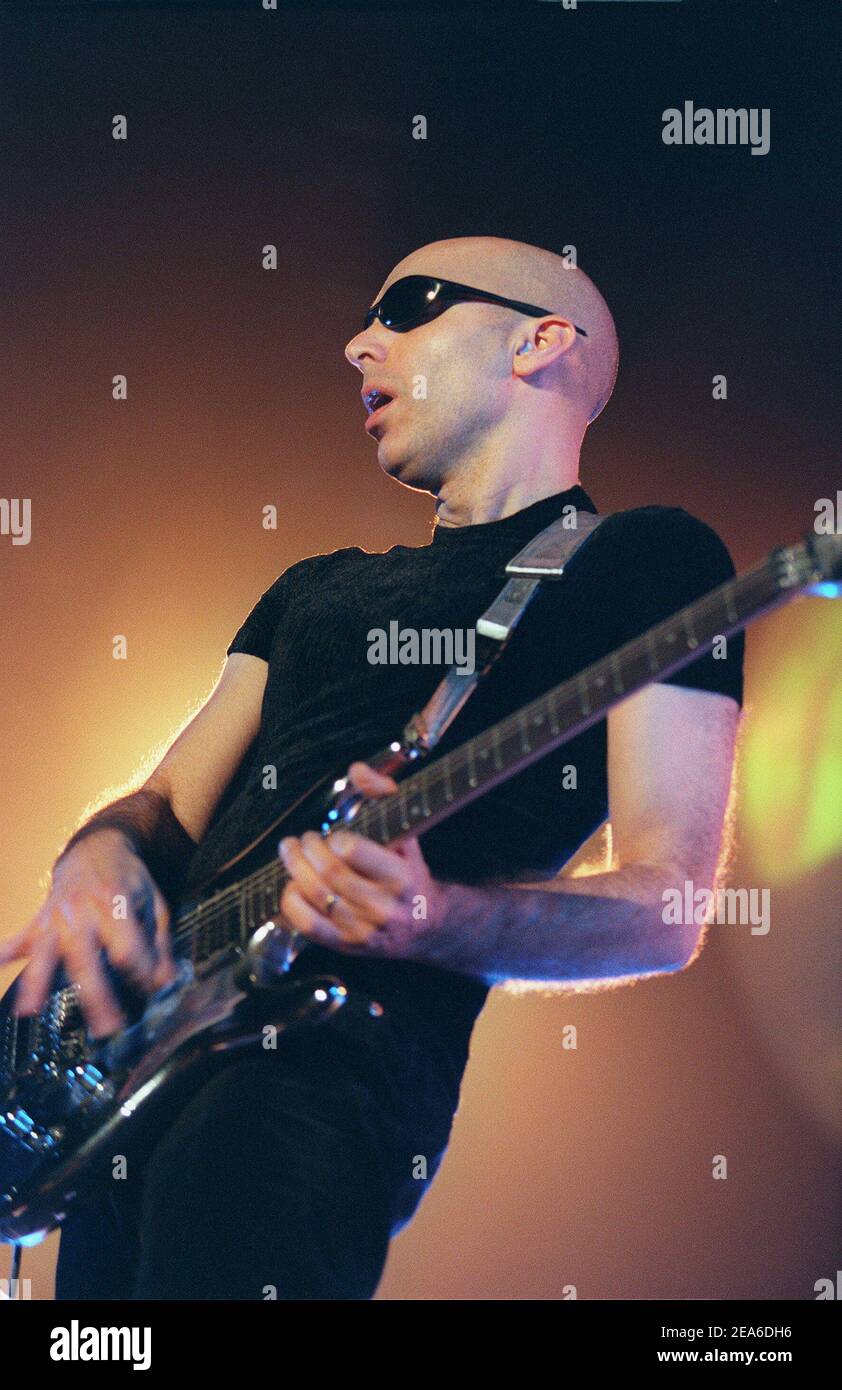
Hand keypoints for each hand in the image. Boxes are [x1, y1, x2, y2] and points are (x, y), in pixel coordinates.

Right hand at [0, 829, 177, 1036]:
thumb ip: (160, 946)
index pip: (126, 950)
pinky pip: (20, 940)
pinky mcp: (40, 921)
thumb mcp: (155, 906)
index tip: (149, 988)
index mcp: (116, 905)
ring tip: (29, 1010)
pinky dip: (5, 953)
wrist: (97, 849)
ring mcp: (56, 917)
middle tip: (106, 1027)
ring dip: (38, 983)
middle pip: (86, 959)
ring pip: (45, 954)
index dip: (139, 973)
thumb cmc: (129, 880)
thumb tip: (166, 982)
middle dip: (96, 996)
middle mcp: (82, 912)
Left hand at [277, 761, 447, 959]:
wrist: (425, 925)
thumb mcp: (406, 832)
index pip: (355, 853)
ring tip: (291, 851)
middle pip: (330, 873)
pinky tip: (292, 884)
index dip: (336, 840)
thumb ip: (382, 796)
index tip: (334, 835)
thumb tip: (357, 771)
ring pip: (315, 896)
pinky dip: (291, 900)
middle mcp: (384, 907)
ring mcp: (363, 930)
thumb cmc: (409, 873)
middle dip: (308, 849)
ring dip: (295, 868)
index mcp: (402, 877)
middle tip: (303, 838)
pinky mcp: (346, 945)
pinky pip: (307, 924)